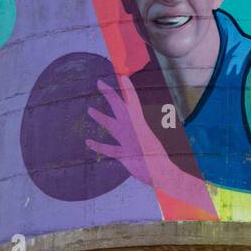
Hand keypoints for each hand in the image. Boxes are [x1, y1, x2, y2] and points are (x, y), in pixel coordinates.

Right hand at [87, 74, 215, 217]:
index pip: (131, 101)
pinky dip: (99, 145)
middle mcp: (131, 129)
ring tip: (90, 110)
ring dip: (101, 118)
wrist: (161, 177)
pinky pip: (109, 148)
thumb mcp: (146, 142)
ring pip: (111, 126)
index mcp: (138, 124)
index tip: (120, 74)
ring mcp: (127, 141)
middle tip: (99, 83)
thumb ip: (139, 131)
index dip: (125, 87)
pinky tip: (88, 142)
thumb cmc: (155, 161)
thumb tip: (142, 127)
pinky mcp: (124, 154)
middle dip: (109, 95)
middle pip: (118, 107)